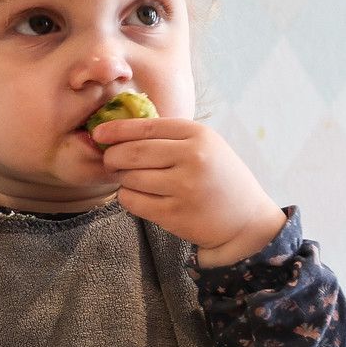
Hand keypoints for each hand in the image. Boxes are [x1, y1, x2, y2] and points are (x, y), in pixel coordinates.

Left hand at [94, 117, 286, 268]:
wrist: (246, 220)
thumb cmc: (219, 178)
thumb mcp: (206, 146)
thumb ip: (171, 137)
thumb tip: (120, 132)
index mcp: (199, 135)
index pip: (148, 126)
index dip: (118, 129)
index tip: (99, 132)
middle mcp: (193, 158)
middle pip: (132, 152)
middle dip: (113, 156)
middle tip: (110, 160)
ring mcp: (184, 187)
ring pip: (130, 178)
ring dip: (123, 179)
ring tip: (134, 180)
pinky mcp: (175, 214)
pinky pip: (133, 201)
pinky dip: (127, 197)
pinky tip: (137, 196)